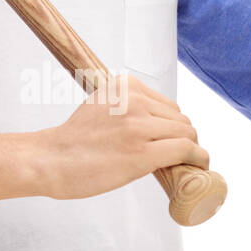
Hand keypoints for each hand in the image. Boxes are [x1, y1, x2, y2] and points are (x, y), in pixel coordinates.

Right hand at [39, 73, 209, 201]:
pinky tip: (199, 165)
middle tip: (178, 156)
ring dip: (192, 148)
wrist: (51, 161)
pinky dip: (198, 158)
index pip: (166, 104)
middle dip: (183, 137)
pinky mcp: (142, 152)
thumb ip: (124, 104)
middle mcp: (133, 100)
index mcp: (123, 86)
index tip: (169, 140)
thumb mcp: (99, 105)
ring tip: (187, 163)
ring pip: (186, 132)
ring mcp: (138, 125)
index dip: (172, 125)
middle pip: (179, 118)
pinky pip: (185, 150)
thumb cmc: (73, 142)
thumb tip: (153, 119)